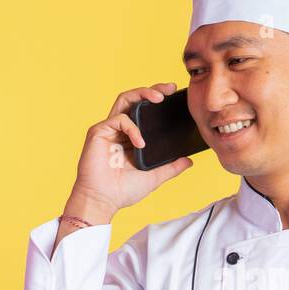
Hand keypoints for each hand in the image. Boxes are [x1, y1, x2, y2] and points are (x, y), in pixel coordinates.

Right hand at [71, 81, 195, 219]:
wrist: (103, 201)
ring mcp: (108, 129)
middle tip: (169, 88)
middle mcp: (119, 130)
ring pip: (124, 100)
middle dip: (151, 90)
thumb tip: (189, 161)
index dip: (156, 99)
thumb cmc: (123, 191)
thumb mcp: (155, 177)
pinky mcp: (98, 132)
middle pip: (133, 98)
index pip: (143, 110)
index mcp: (130, 137)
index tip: (174, 93)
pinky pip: (119, 120)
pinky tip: (140, 143)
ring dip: (141, 95)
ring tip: (158, 99)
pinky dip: (132, 128)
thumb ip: (171, 167)